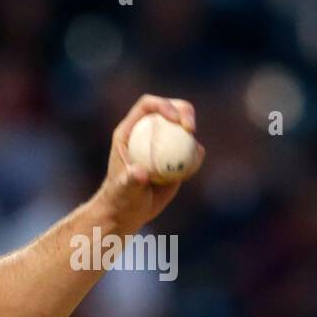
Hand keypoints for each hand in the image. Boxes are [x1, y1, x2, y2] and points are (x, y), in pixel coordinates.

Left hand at [94, 94, 204, 233]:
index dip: (163, 105)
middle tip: (190, 128)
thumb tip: (141, 172)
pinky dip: (196, 156)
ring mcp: (163, 142)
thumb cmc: (120, 199)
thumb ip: (130, 180)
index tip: (174, 118)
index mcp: (130, 130)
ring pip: (184, 127)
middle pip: (171, 109)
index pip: (148, 106)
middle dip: (185, 111)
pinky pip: (192, 150)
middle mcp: (148, 131)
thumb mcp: (123, 190)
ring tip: (194, 152)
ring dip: (193, 135)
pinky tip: (189, 172)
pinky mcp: (176, 156)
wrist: (128, 211)